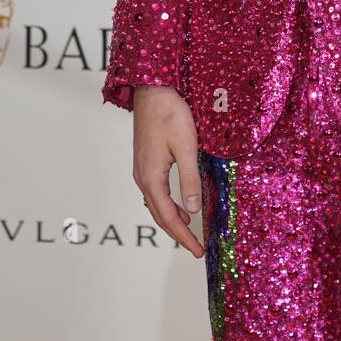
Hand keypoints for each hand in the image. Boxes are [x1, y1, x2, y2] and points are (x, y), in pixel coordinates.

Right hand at [132, 85, 204, 258]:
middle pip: (160, 215)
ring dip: (172, 219)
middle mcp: (143, 177)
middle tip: (196, 248)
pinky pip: (155, 192)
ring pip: (156, 204)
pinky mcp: (146, 161)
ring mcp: (142, 169)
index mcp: (151, 178)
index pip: (169, 216)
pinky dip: (168, 204)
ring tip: (190, 231)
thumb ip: (189, 179)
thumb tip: (193, 211)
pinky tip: (179, 204)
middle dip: (178, 233)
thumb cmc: (170, 114)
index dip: (184, 235)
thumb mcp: (186, 147)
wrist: (152, 90)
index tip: (198, 251)